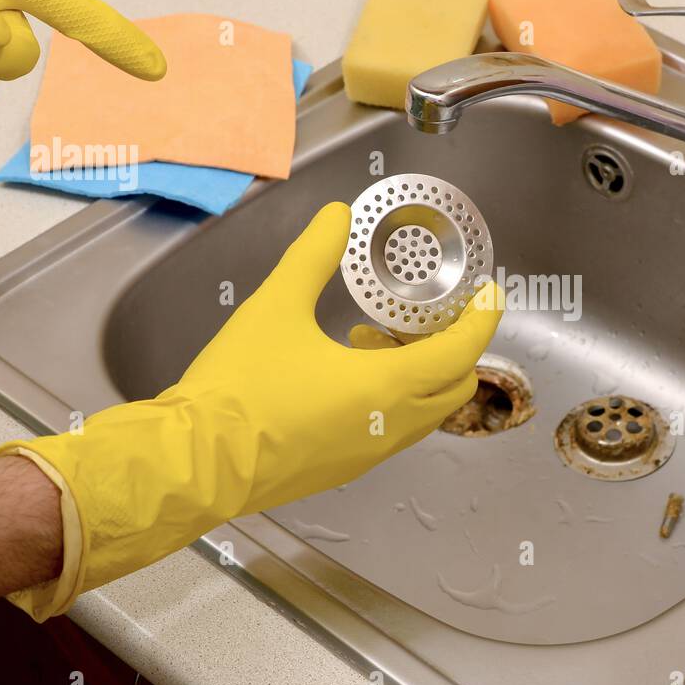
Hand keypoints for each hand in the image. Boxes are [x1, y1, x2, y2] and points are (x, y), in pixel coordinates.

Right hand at [0, 202, 503, 618]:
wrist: (194, 462)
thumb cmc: (238, 386)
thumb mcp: (276, 306)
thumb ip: (313, 256)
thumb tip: (338, 216)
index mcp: (386, 387)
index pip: (460, 352)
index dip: (482, 319)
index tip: (490, 293)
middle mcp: (391, 426)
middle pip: (454, 387)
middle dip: (456, 348)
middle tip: (431, 314)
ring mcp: (370, 454)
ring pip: (425, 414)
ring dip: (421, 375)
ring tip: (377, 337)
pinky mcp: (346, 468)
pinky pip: (394, 431)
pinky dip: (395, 399)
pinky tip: (348, 372)